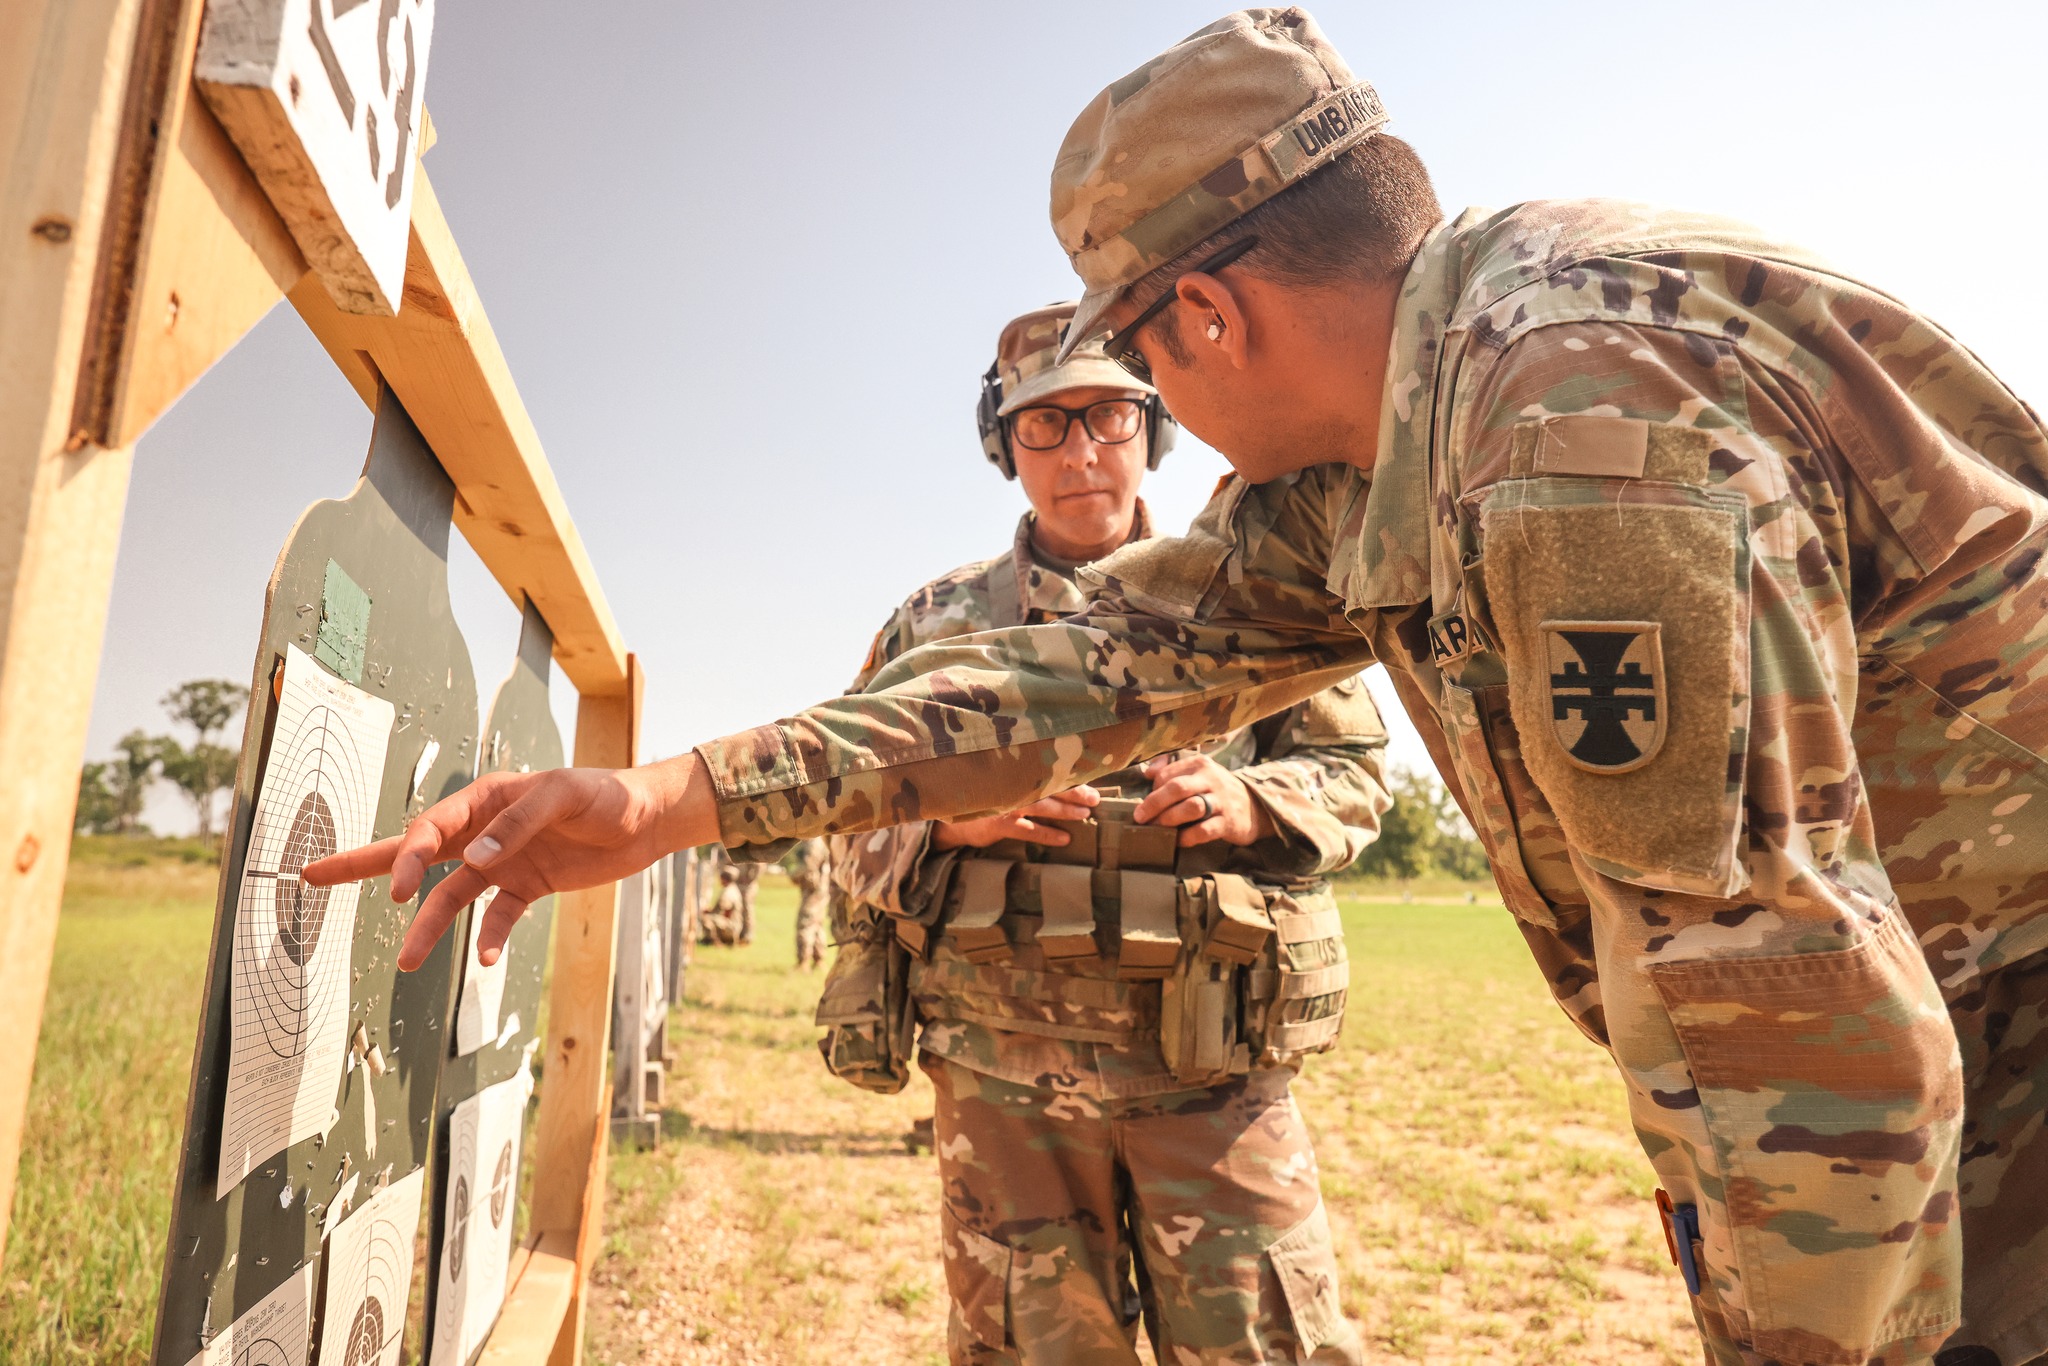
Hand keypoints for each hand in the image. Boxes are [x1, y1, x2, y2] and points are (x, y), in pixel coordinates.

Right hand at [301, 755, 712, 970]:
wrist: (648, 818)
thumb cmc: (606, 794)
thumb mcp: (565, 795)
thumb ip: (518, 823)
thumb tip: (474, 859)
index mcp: (487, 798)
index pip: (433, 826)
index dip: (410, 854)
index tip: (402, 887)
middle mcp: (485, 830)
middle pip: (416, 851)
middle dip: (365, 865)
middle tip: (312, 876)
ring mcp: (503, 861)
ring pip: (452, 896)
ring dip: (430, 927)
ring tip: (405, 961)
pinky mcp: (528, 888)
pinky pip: (498, 917)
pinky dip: (490, 938)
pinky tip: (487, 960)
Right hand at [930, 784, 1101, 849]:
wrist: (952, 817)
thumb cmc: (983, 796)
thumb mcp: (1000, 781)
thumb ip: (1022, 775)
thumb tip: (1058, 772)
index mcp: (1013, 770)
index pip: (1045, 767)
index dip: (1068, 771)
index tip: (1088, 771)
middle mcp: (1010, 784)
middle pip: (1049, 785)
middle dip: (1074, 791)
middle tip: (1094, 797)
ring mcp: (1005, 804)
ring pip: (1043, 806)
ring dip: (1066, 811)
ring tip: (1084, 815)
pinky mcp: (1000, 823)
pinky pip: (1029, 830)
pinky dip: (1048, 834)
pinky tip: (1064, 838)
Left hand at [1133, 753, 1272, 847]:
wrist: (1255, 807)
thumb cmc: (1217, 790)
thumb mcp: (1199, 772)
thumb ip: (1172, 768)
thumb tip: (1147, 773)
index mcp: (1200, 765)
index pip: (1168, 774)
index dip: (1152, 789)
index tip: (1145, 803)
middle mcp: (1212, 779)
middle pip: (1177, 788)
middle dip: (1154, 803)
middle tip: (1139, 817)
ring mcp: (1221, 801)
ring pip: (1191, 808)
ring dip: (1169, 819)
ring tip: (1155, 829)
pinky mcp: (1228, 822)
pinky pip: (1204, 830)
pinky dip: (1186, 837)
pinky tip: (1176, 841)